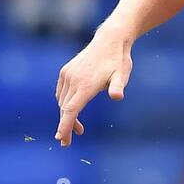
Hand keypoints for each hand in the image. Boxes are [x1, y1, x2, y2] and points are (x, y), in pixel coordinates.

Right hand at [55, 29, 132, 146]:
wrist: (109, 41)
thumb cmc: (118, 61)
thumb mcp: (122, 75)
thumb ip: (117, 87)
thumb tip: (117, 97)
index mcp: (85, 84)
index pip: (71, 110)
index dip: (65, 125)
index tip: (60, 138)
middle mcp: (73, 79)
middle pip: (65, 109)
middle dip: (65, 126)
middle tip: (68, 142)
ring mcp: (67, 74)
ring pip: (62, 102)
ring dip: (67, 116)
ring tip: (78, 129)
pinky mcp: (65, 71)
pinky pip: (61, 93)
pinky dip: (64, 104)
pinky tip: (72, 110)